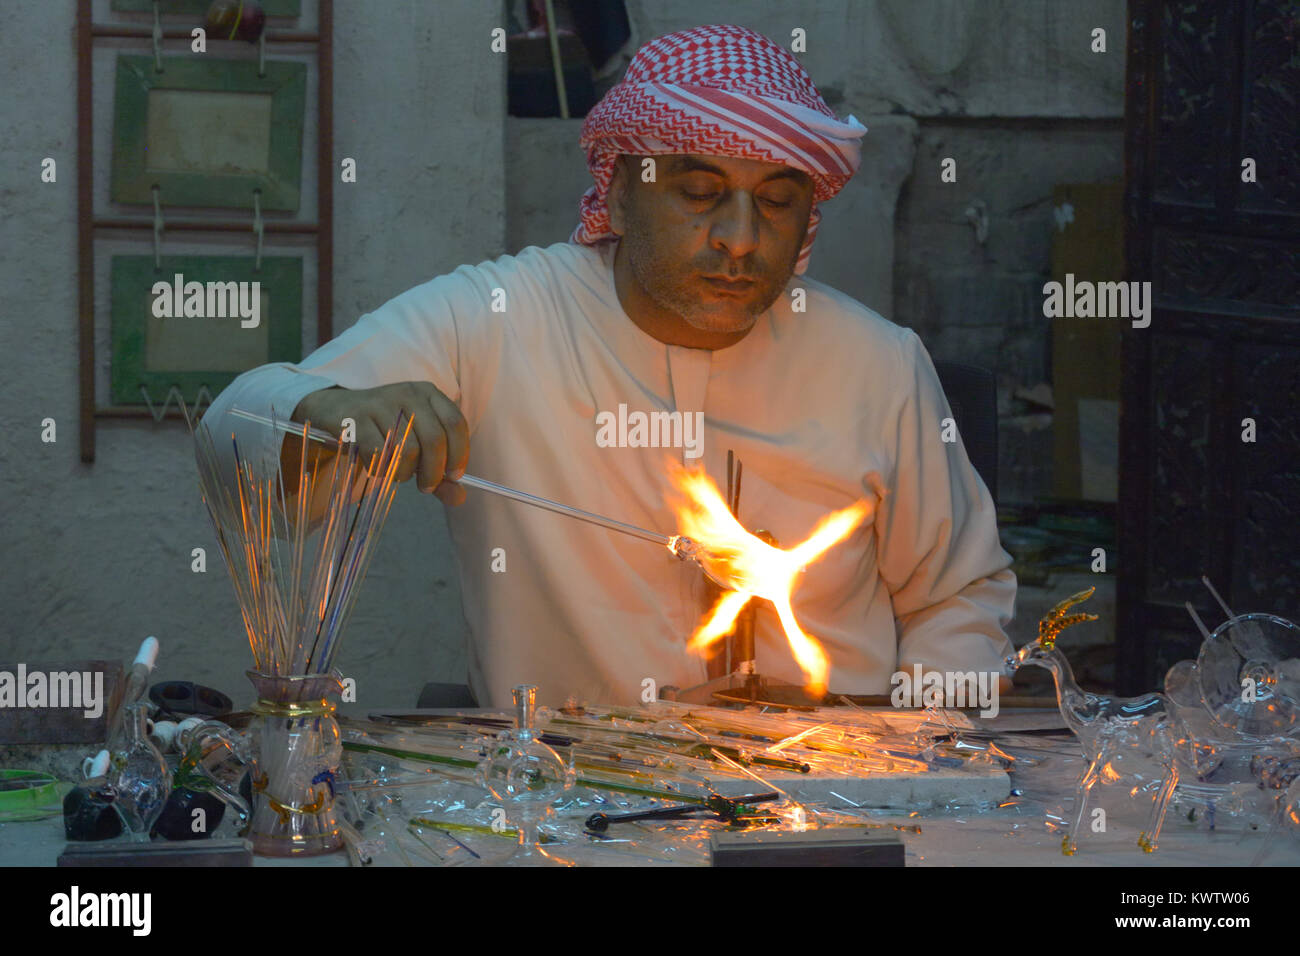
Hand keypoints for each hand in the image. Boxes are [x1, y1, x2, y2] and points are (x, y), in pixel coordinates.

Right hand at [286, 381, 468, 505]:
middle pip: (434, 440)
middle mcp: (407, 394)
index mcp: (428, 394)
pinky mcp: (356, 418)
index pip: (455, 423)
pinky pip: (379, 455)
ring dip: (405, 473)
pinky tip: (378, 469)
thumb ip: (439, 471)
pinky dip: (382, 471)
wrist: (335, 409)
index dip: (459, 454)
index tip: (454, 476)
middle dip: (433, 472)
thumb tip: (459, 498)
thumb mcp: (415, 443)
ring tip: (398, 474)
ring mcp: (381, 403)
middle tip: (426, 487)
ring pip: (407, 451)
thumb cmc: (384, 430)